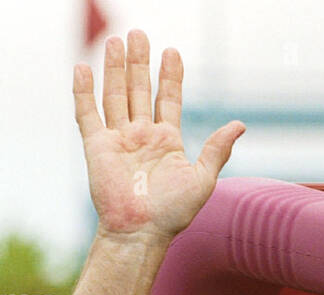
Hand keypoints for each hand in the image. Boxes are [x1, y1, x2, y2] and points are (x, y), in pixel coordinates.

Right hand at [73, 30, 244, 244]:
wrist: (142, 232)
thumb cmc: (173, 213)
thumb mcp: (203, 179)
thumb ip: (217, 149)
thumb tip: (240, 124)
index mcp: (167, 141)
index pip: (168, 99)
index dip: (170, 76)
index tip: (172, 52)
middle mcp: (141, 136)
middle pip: (138, 89)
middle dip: (139, 62)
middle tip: (139, 34)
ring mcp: (118, 139)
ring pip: (115, 95)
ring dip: (115, 68)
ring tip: (117, 41)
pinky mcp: (96, 147)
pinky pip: (88, 114)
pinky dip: (84, 91)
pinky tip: (83, 67)